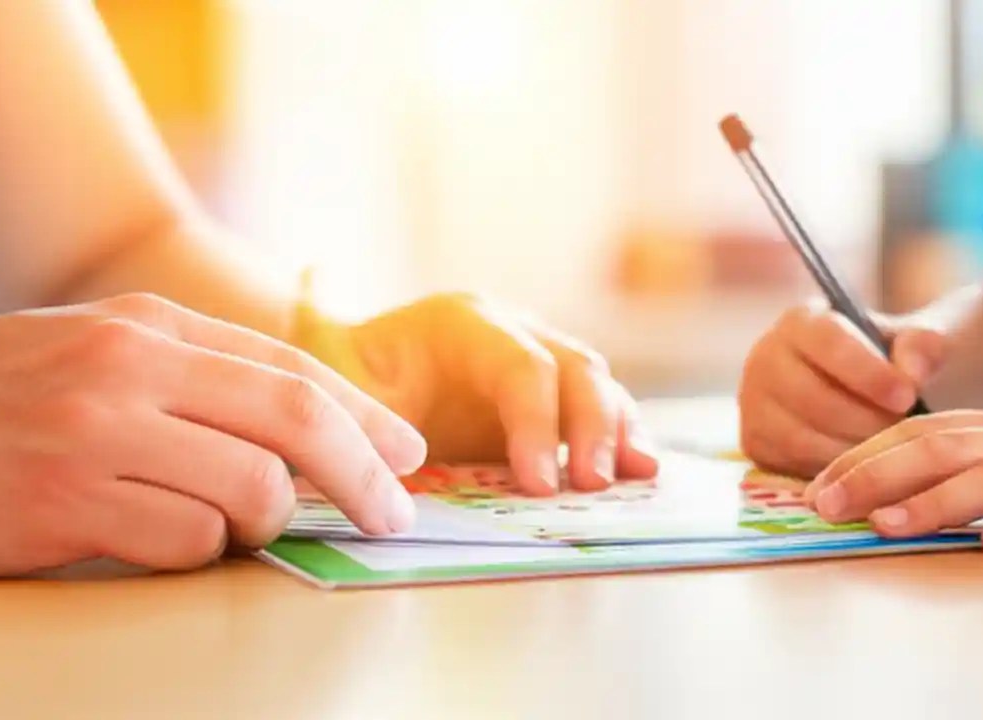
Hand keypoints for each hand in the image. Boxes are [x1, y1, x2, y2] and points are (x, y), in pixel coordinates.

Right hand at [0, 293, 424, 576]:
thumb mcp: (90, 352)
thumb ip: (190, 377)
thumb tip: (300, 434)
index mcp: (144, 323)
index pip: (288, 367)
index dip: (364, 415)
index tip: (407, 454)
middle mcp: (129, 366)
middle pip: (293, 419)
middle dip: (363, 473)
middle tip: (392, 516)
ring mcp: (96, 433)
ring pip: (249, 488)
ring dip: (264, 522)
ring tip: (233, 526)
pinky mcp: (63, 503)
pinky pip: (185, 541)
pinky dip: (197, 551)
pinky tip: (159, 539)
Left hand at [343, 293, 658, 494]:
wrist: (354, 367)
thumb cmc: (346, 379)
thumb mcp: (342, 392)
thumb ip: (361, 422)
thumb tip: (383, 469)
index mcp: (463, 324)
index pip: (520, 365)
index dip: (535, 423)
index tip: (537, 485)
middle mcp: (513, 332)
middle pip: (573, 367)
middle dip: (591, 426)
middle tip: (592, 483)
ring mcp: (538, 361)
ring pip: (597, 385)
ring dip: (618, 431)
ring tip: (636, 477)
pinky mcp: (550, 398)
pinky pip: (598, 411)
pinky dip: (620, 439)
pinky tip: (639, 474)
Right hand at [738, 302, 946, 476]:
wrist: (872, 396)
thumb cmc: (894, 365)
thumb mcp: (920, 345)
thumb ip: (924, 347)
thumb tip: (911, 371)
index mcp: (802, 322)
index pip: (827, 341)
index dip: (867, 372)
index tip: (907, 397)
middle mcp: (765, 357)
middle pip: (811, 398)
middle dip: (864, 421)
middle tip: (903, 434)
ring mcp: (753, 402)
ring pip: (799, 438)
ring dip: (850, 452)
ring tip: (886, 450)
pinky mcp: (755, 443)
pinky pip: (790, 465)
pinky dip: (830, 472)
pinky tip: (860, 464)